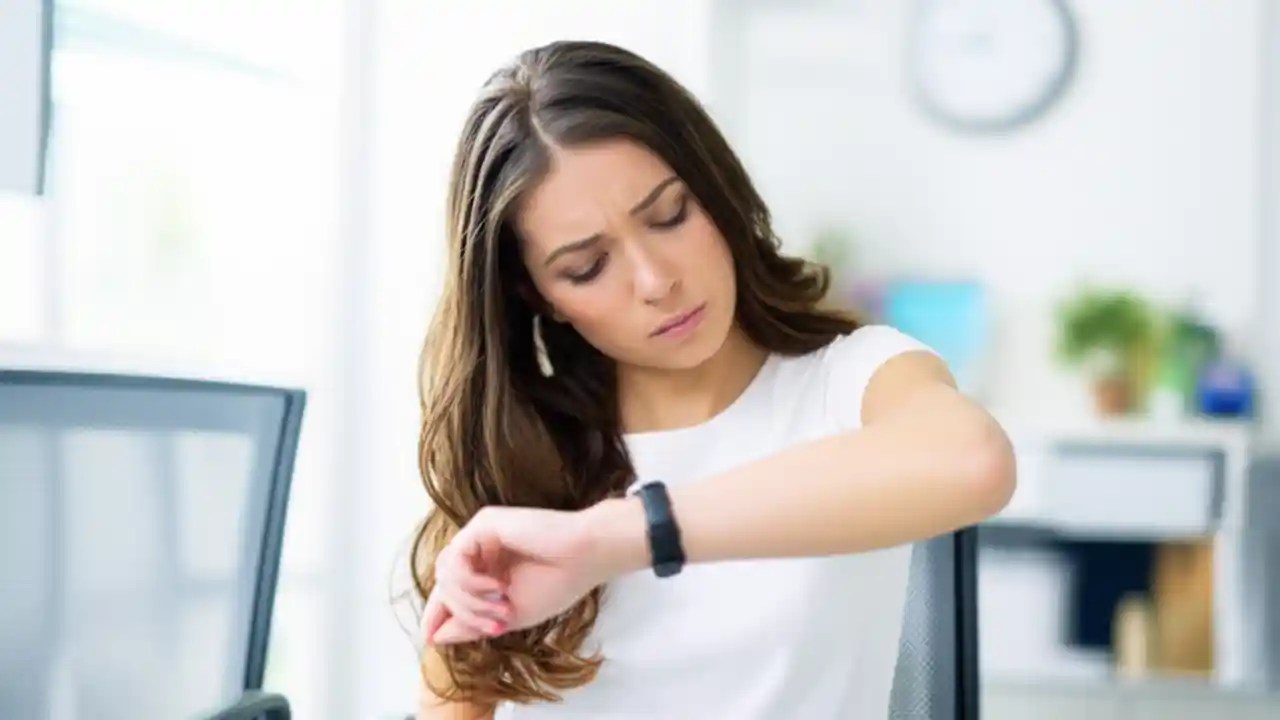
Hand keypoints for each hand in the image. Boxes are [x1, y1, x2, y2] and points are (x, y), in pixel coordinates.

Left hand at [422, 500, 645, 646]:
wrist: (586, 556)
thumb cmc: (559, 584)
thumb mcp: (509, 616)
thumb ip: (471, 624)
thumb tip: (435, 637)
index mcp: (487, 569)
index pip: (449, 591)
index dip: (436, 614)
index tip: (429, 639)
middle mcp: (480, 549)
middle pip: (444, 584)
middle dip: (464, 612)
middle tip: (494, 627)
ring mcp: (480, 534)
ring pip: (446, 573)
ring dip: (469, 600)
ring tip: (499, 608)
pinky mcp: (484, 523)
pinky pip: (456, 558)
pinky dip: (471, 582)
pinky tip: (497, 588)